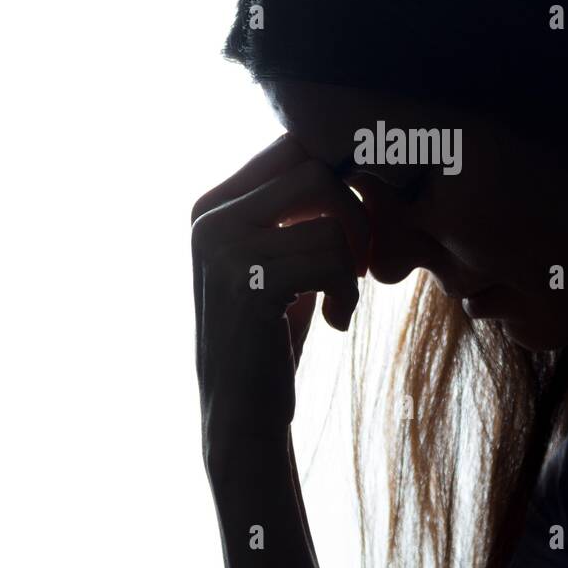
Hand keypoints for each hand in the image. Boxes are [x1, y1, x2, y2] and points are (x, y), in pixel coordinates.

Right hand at [190, 133, 369, 462]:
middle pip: (315, 170)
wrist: (245, 417)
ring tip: (340, 300)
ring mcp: (223, 248)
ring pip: (330, 219)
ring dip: (352, 264)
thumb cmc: (273, 337)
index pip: (295, 150)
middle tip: (358, 263)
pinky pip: (331, 257)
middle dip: (354, 215)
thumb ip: (299, 211)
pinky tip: (334, 322)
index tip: (354, 234)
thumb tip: (350, 155)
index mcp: (212, 206)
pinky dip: (348, 292)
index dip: (343, 185)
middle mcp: (210, 219)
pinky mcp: (247, 281)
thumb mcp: (281, 261)